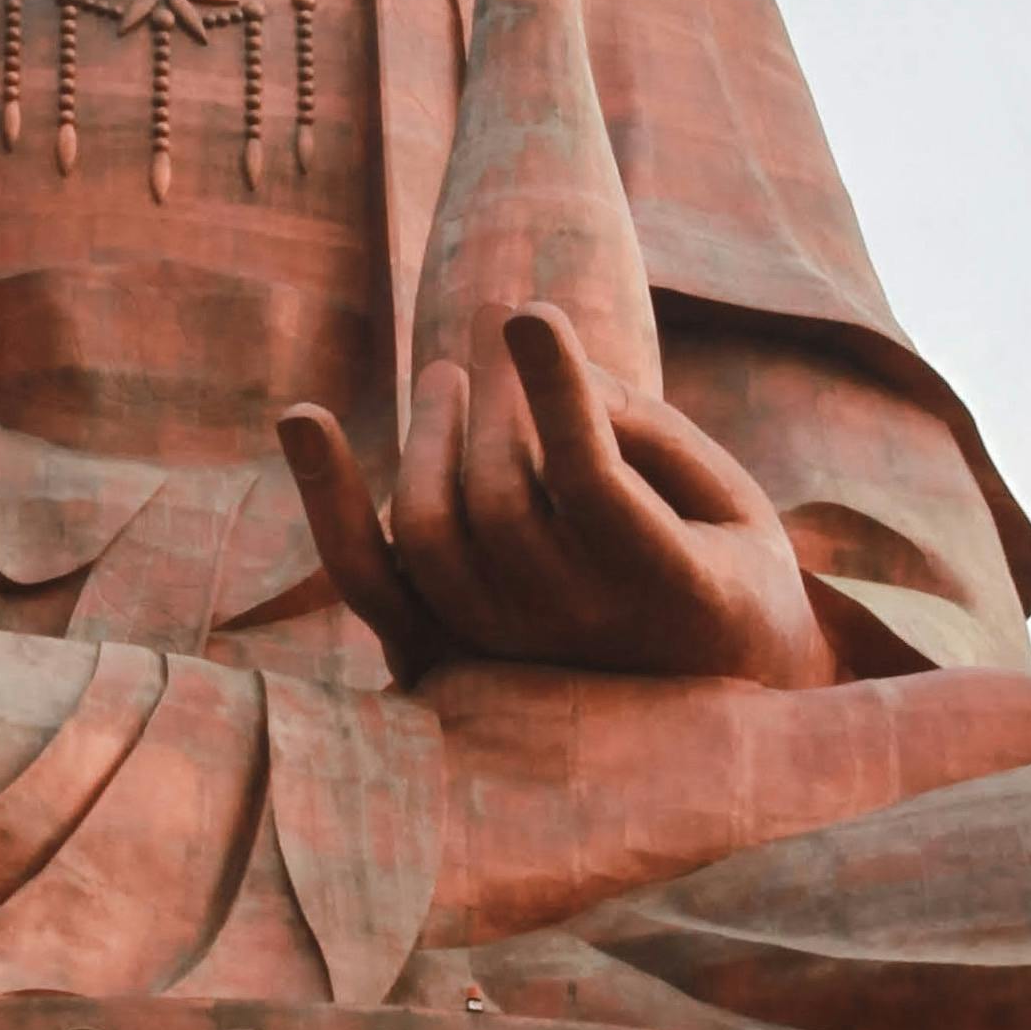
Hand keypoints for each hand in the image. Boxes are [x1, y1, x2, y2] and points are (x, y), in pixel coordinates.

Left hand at [280, 302, 833, 687]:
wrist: (699, 717)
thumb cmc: (726, 572)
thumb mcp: (729, 501)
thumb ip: (652, 432)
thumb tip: (553, 371)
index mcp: (669, 588)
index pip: (593, 481)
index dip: (558, 392)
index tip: (530, 311)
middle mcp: (575, 633)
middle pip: (500, 492)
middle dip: (496, 394)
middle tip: (502, 328)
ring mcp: (500, 651)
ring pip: (428, 527)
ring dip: (428, 431)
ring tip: (450, 376)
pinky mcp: (443, 651)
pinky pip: (366, 578)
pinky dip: (327, 498)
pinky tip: (301, 418)